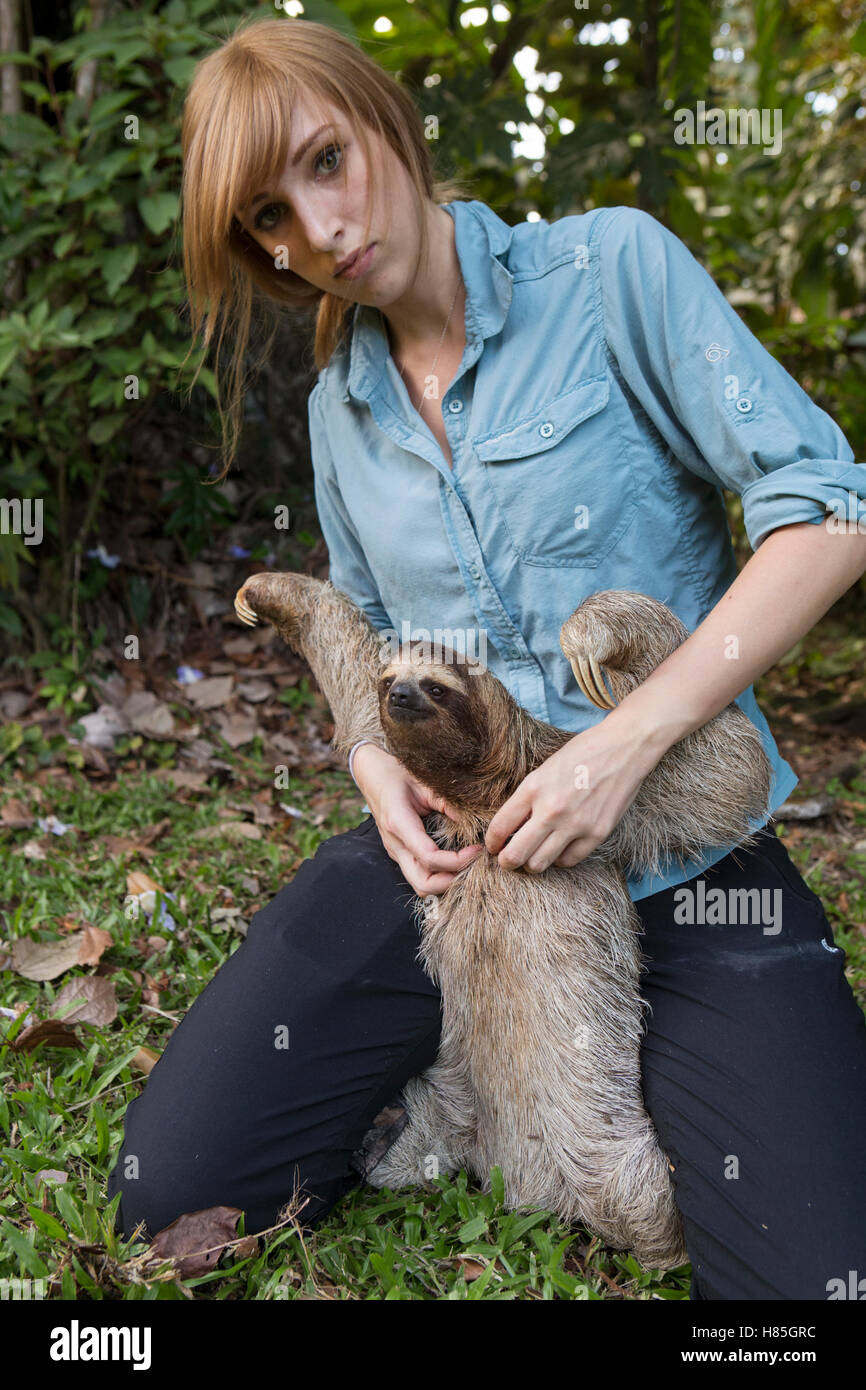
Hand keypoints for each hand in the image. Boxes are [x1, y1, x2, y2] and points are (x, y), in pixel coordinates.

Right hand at [353, 743, 481, 894]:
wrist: (371, 773)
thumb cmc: (397, 773)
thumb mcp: (426, 783)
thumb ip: (449, 804)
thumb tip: (477, 822)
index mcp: (399, 823)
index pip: (429, 858)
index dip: (457, 860)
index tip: (478, 848)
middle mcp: (395, 844)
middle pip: (422, 884)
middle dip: (451, 881)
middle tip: (474, 864)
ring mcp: (395, 851)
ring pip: (420, 884)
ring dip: (445, 881)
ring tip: (466, 864)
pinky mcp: (399, 852)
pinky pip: (418, 874)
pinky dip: (438, 874)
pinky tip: (455, 861)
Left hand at [483, 711, 665, 872]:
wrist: (623, 748)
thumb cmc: (581, 754)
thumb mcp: (543, 770)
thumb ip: (527, 799)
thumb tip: (509, 829)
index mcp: (533, 788)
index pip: (499, 828)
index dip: (491, 843)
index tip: (493, 846)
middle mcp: (551, 809)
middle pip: (514, 855)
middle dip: (506, 861)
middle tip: (508, 860)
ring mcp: (575, 824)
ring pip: (539, 864)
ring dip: (532, 864)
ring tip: (533, 856)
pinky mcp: (597, 833)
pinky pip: (568, 861)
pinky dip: (559, 859)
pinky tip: (559, 849)